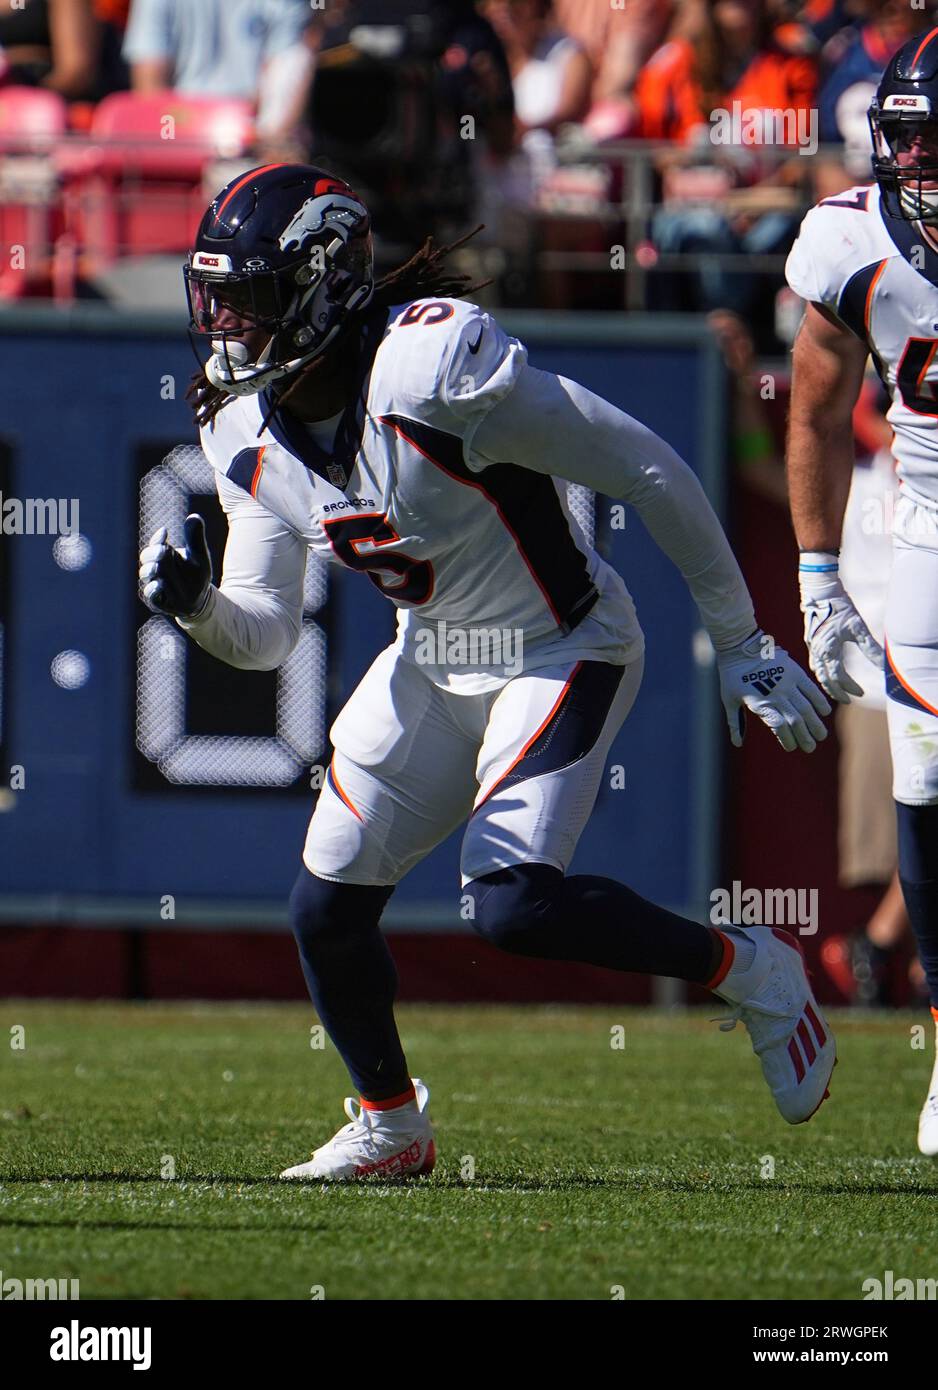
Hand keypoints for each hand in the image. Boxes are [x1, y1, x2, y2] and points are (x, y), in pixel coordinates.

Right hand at [139, 514, 211, 617]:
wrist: (200, 598)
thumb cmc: (197, 574)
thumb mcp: (200, 555)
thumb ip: (195, 538)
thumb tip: (194, 516)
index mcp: (164, 553)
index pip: (156, 542)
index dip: (158, 538)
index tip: (165, 532)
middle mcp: (155, 566)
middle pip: (146, 556)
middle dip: (153, 553)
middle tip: (163, 551)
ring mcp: (153, 582)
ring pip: (145, 574)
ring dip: (151, 570)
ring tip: (157, 568)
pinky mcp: (156, 599)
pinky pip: (149, 594)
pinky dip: (153, 589)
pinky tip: (160, 585)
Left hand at [717, 629, 831, 752]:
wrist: (740, 647)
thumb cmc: (732, 676)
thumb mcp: (729, 700)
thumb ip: (735, 722)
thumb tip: (737, 743)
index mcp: (760, 704)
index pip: (778, 726)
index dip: (787, 739)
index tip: (791, 748)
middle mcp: (776, 696)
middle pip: (795, 720)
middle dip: (805, 736)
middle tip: (810, 748)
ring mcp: (787, 683)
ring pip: (805, 707)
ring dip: (815, 723)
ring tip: (821, 736)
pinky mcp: (794, 672)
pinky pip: (810, 689)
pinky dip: (819, 701)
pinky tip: (825, 712)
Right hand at [798, 552, 883, 702]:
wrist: (820, 590)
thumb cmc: (839, 606)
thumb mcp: (858, 628)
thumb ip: (870, 649)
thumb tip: (883, 665)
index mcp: (827, 650)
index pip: (837, 677)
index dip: (849, 687)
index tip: (860, 693)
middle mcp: (817, 651)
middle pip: (824, 679)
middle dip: (836, 691)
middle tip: (848, 699)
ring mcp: (811, 646)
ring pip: (818, 671)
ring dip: (828, 682)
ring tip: (838, 689)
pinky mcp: (811, 640)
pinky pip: (815, 662)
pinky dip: (822, 671)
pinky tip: (829, 670)